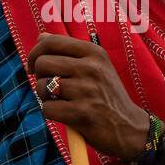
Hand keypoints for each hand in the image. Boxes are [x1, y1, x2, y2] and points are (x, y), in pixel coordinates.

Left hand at [26, 33, 149, 161]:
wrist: (130, 127)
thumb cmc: (106, 96)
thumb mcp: (96, 67)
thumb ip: (68, 51)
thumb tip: (41, 37)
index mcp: (94, 52)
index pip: (51, 41)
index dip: (35, 54)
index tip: (34, 67)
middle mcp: (91, 68)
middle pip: (42, 63)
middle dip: (40, 77)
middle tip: (51, 88)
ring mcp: (87, 91)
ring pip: (42, 86)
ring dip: (44, 97)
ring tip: (60, 101)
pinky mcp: (82, 113)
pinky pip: (47, 108)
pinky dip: (50, 113)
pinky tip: (64, 114)